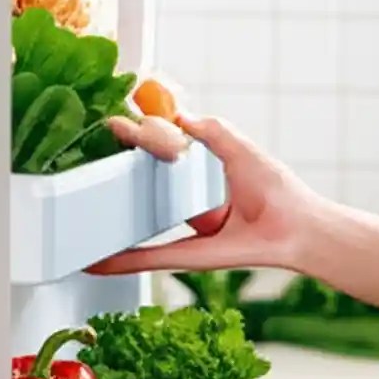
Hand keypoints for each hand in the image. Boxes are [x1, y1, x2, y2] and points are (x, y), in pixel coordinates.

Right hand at [89, 115, 326, 273]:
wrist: (297, 229)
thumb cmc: (279, 192)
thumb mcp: (238, 150)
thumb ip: (209, 131)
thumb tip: (177, 115)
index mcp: (202, 188)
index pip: (162, 167)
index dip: (139, 150)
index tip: (115, 133)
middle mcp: (189, 213)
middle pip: (144, 198)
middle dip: (117, 188)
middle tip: (88, 170)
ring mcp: (184, 235)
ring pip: (138, 230)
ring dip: (110, 228)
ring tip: (81, 220)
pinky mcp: (184, 256)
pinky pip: (147, 258)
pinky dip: (120, 263)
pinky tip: (95, 264)